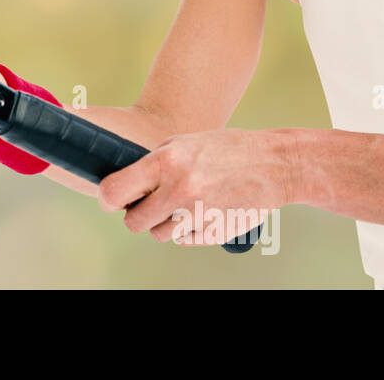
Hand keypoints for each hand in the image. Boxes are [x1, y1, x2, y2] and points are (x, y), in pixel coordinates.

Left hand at [97, 128, 299, 244]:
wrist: (274, 165)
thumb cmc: (226, 149)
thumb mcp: (183, 143)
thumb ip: (152, 164)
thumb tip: (122, 187)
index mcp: (166, 162)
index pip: (115, 191)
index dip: (109, 198)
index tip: (112, 199)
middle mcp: (179, 190)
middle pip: (133, 222)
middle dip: (138, 214)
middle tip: (150, 203)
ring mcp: (198, 214)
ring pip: (159, 235)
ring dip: (166, 223)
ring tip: (185, 202)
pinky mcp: (215, 232)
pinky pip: (184, 240)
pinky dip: (189, 230)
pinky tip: (205, 209)